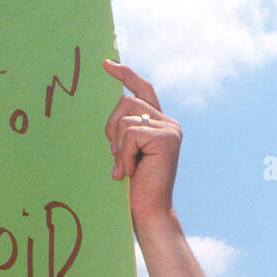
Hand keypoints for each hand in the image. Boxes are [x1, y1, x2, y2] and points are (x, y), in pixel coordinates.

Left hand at [103, 60, 179, 227]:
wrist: (149, 212)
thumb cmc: (134, 187)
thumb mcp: (126, 151)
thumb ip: (124, 129)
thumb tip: (113, 103)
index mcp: (160, 124)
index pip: (143, 90)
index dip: (125, 74)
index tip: (106, 64)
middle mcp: (169, 123)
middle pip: (126, 100)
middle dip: (111, 127)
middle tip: (115, 155)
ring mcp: (171, 129)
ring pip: (126, 117)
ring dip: (118, 144)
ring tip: (125, 167)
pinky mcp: (168, 137)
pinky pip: (131, 132)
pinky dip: (125, 154)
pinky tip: (132, 171)